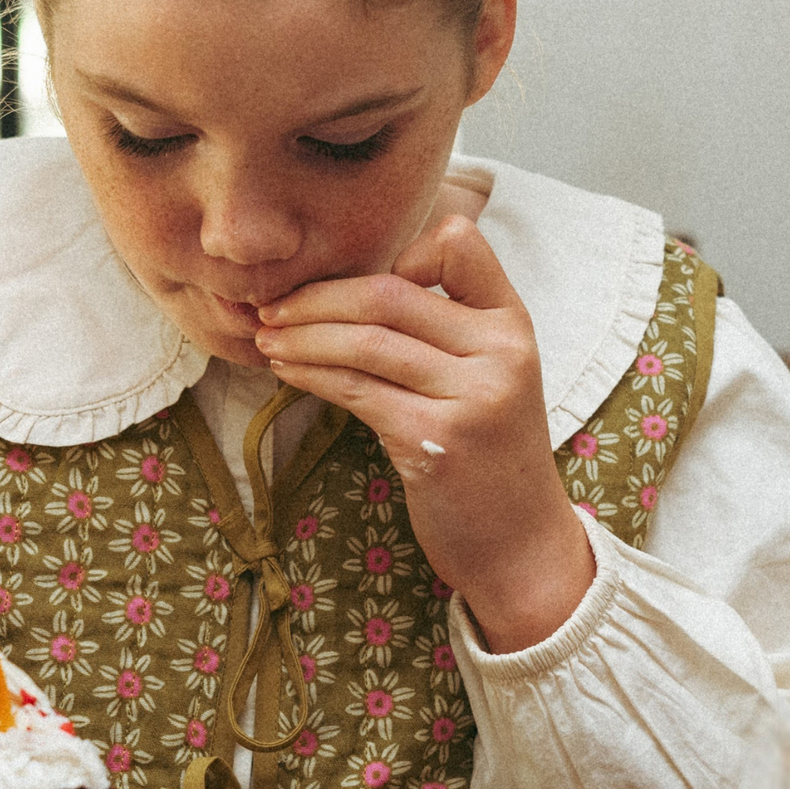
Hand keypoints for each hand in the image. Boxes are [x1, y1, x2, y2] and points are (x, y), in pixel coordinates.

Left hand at [253, 214, 593, 652]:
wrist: (522, 544)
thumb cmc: (492, 456)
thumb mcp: (492, 377)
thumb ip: (448, 330)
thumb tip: (354, 288)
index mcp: (512, 324)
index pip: (458, 244)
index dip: (400, 251)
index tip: (357, 283)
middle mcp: (500, 352)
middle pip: (389, 294)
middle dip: (317, 297)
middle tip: (272, 308)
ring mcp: (473, 398)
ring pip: (365, 341)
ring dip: (302, 336)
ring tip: (267, 339)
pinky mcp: (436, 441)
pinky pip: (356, 390)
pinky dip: (310, 375)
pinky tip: (287, 372)